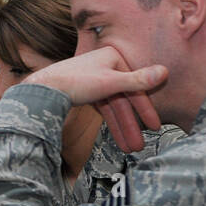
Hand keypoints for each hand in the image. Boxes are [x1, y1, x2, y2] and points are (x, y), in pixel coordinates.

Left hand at [22, 47, 166, 151]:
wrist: (41, 90)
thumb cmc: (74, 83)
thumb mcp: (111, 83)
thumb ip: (138, 81)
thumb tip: (165, 71)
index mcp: (114, 57)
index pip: (135, 87)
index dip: (145, 110)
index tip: (155, 128)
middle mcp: (105, 65)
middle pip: (123, 99)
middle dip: (130, 124)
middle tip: (138, 146)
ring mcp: (94, 77)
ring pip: (112, 105)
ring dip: (120, 127)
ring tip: (128, 148)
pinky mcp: (84, 88)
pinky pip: (102, 106)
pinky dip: (109, 121)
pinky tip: (116, 136)